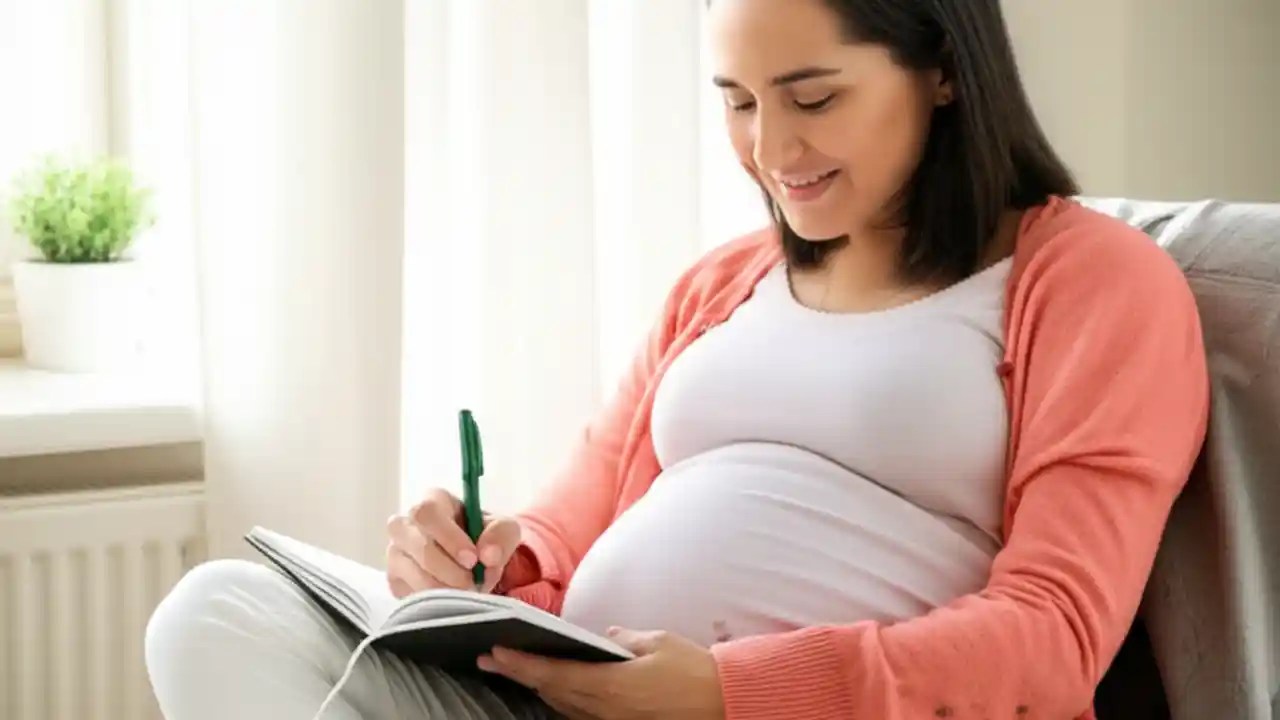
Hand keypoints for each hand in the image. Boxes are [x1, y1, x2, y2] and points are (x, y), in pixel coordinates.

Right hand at [384, 487, 521, 596]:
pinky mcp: (394, 579)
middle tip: (470, 581)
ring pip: (409, 571)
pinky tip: (450, 598)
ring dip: (441, 586)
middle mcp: (406, 523)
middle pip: (415, 542)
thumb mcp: (504, 530)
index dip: (449, 538)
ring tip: (466, 591)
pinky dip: (432, 600)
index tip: (473, 559)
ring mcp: (396, 551)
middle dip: (445, 567)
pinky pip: (407, 592)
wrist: (475, 564)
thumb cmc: (485, 538)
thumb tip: (488, 555)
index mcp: (433, 501)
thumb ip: (501, 535)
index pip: (428, 513)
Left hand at [477, 628, 724, 719]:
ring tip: (514, 670)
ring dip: (537, 688)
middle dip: (518, 675)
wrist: (723, 704)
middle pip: (550, 691)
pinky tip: (554, 689)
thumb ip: (627, 639)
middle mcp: (603, 708)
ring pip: (562, 705)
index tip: (495, 652)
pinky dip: (562, 699)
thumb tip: (607, 635)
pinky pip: (581, 714)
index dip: (520, 664)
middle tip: (489, 658)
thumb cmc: (694, 672)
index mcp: (609, 685)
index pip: (553, 674)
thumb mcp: (659, 643)